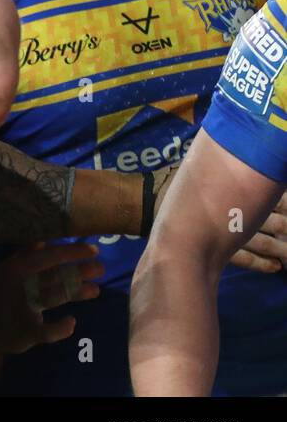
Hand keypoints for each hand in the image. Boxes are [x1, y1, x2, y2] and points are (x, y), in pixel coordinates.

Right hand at [0, 241, 103, 354]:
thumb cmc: (0, 293)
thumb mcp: (6, 269)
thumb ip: (23, 255)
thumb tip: (43, 240)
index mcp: (17, 267)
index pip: (49, 257)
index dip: (73, 252)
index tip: (93, 249)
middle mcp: (20, 285)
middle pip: (55, 276)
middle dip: (80, 272)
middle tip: (101, 268)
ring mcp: (23, 308)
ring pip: (55, 298)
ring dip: (77, 293)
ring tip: (96, 290)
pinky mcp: (25, 331)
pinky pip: (47, 331)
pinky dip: (60, 328)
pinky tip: (72, 323)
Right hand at [155, 164, 286, 272]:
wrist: (148, 200)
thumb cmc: (177, 179)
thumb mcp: (204, 166)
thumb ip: (227, 168)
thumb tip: (249, 155)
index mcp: (238, 187)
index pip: (279, 198)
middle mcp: (239, 210)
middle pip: (279, 222)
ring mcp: (230, 233)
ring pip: (268, 243)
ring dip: (283, 249)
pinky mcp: (219, 250)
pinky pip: (248, 260)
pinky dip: (264, 264)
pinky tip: (276, 266)